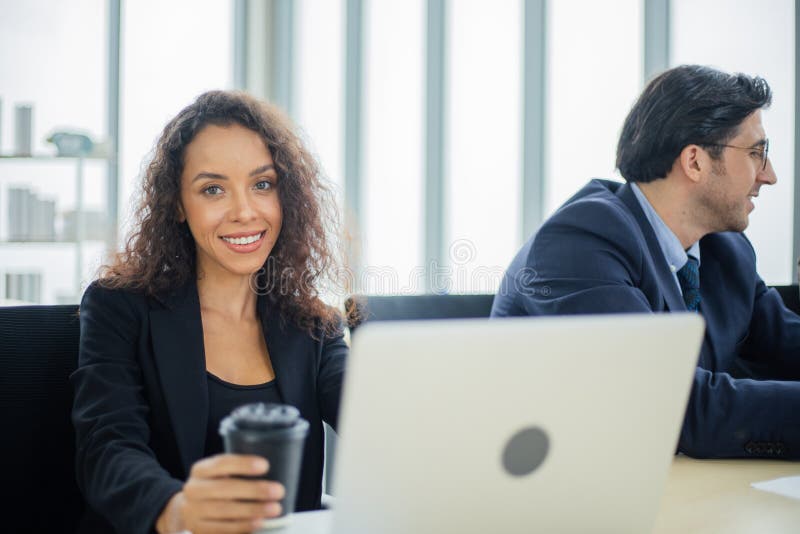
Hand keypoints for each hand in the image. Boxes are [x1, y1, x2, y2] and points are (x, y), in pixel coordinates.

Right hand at [156, 454, 285, 533]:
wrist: (188, 509)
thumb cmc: (215, 486)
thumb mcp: (220, 474)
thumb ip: (238, 471)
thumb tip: (276, 469)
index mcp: (200, 470)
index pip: (221, 463)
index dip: (243, 464)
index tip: (265, 466)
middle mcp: (193, 489)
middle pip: (224, 488)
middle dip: (254, 490)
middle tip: (278, 491)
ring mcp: (193, 512)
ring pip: (224, 510)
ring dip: (252, 510)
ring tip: (274, 509)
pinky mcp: (198, 530)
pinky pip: (222, 529)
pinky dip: (243, 526)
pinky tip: (259, 523)